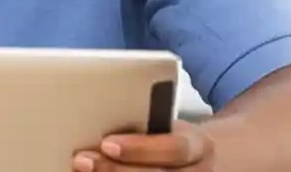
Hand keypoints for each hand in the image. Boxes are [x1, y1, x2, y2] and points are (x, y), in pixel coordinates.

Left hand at [72, 120, 215, 170]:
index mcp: (199, 147)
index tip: (107, 143)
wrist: (207, 162)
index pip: (174, 149)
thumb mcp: (173, 129)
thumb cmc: (177, 141)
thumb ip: (148, 130)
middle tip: (83, 160)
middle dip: (115, 170)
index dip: (140, 148)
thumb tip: (99, 123)